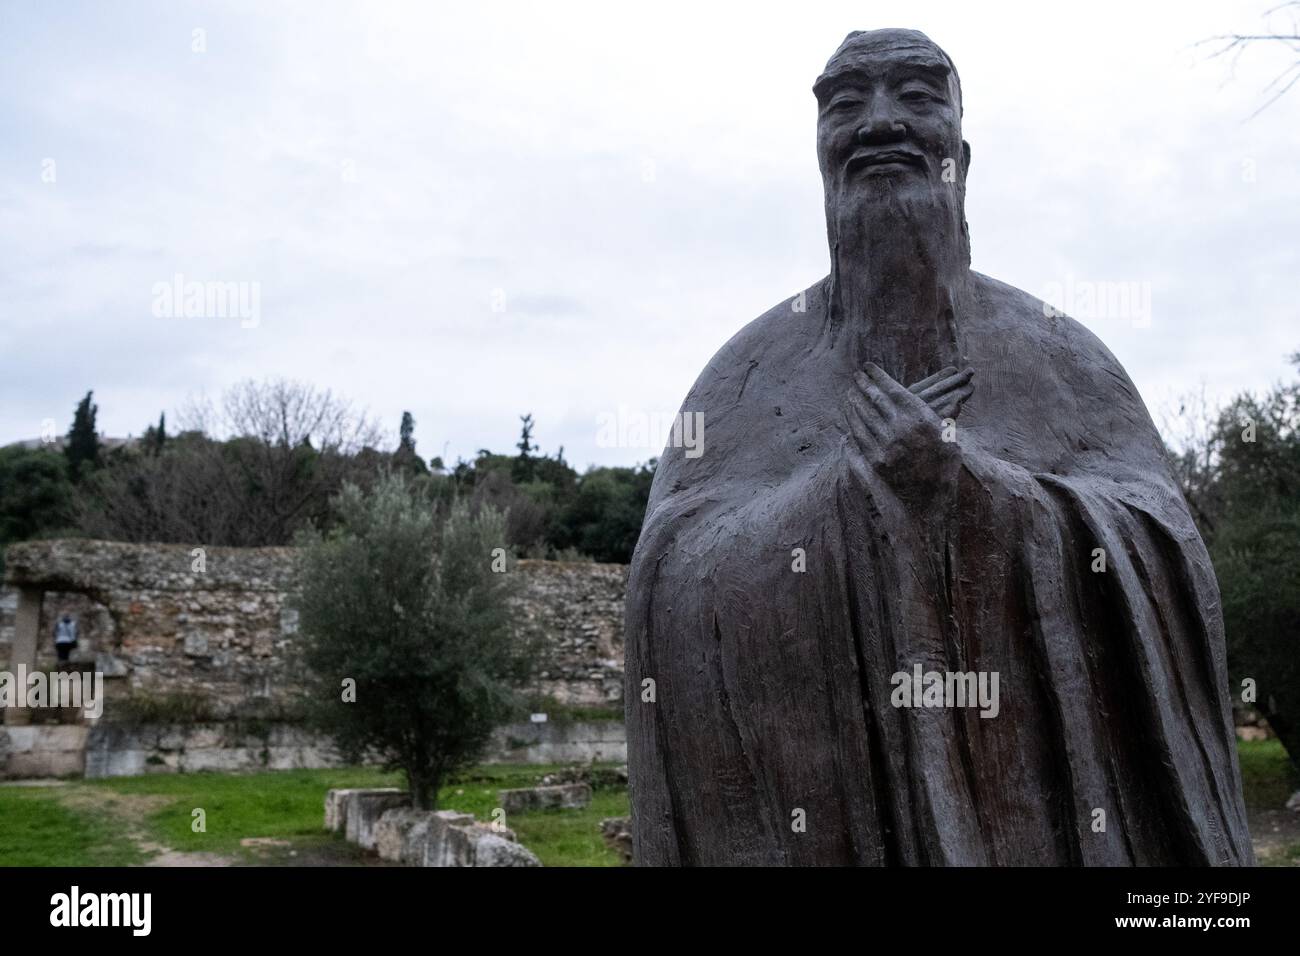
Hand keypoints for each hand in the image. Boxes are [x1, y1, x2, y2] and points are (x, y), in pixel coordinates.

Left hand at [845, 362, 961, 501]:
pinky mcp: (876, 461)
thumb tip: (946, 399)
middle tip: (856, 376)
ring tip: (849, 392)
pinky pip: (858, 437)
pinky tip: (848, 416)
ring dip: (854, 402)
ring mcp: (886, 445)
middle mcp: (901, 428)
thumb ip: (938, 416)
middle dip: (863, 385)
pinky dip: (851, 423)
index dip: (878, 376)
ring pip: (863, 417)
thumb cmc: (944, 465)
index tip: (868, 367)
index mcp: (920, 417)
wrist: (934, 498)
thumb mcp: (947, 436)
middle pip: (875, 400)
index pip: (893, 390)